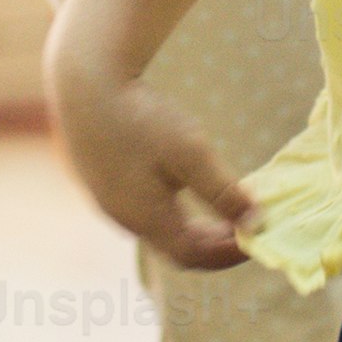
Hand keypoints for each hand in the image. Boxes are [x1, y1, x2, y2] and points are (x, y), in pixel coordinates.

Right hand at [54, 63, 257, 274]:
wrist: (85, 84)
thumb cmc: (140, 117)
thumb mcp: (191, 153)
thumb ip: (223, 192)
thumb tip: (256, 223)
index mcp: (146, 219)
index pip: (194, 257)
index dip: (228, 254)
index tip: (256, 238)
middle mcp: (124, 219)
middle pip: (174, 249)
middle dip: (212, 245)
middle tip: (242, 228)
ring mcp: (108, 201)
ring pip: (156, 230)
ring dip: (191, 229)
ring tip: (219, 211)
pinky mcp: (101, 182)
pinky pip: (141, 211)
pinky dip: (170, 212)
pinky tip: (180, 186)